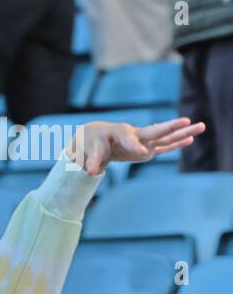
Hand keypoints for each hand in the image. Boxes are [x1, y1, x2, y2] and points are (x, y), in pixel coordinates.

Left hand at [68, 117, 205, 174]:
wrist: (97, 137)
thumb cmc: (93, 143)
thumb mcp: (91, 152)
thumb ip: (93, 161)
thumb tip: (92, 172)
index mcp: (118, 133)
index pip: (128, 139)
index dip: (134, 145)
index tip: (142, 151)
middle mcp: (134, 134)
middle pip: (154, 130)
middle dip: (169, 126)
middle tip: (186, 121)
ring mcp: (143, 140)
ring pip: (165, 136)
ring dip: (182, 132)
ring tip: (202, 126)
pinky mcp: (147, 148)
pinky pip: (164, 145)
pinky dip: (176, 143)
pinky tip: (190, 139)